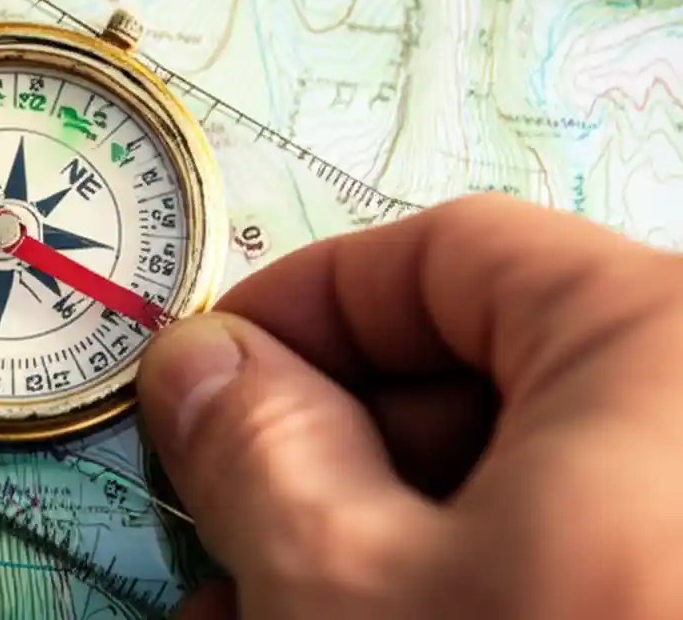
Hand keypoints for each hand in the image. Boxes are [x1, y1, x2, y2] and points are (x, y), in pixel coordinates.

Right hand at [137, 193, 682, 618]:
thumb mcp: (353, 585)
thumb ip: (257, 448)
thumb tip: (199, 367)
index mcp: (661, 340)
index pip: (442, 251)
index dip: (294, 309)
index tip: (205, 383)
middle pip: (471, 369)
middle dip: (321, 452)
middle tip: (224, 530)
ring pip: (508, 473)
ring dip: (366, 531)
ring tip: (261, 604)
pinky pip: (563, 539)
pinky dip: (453, 574)